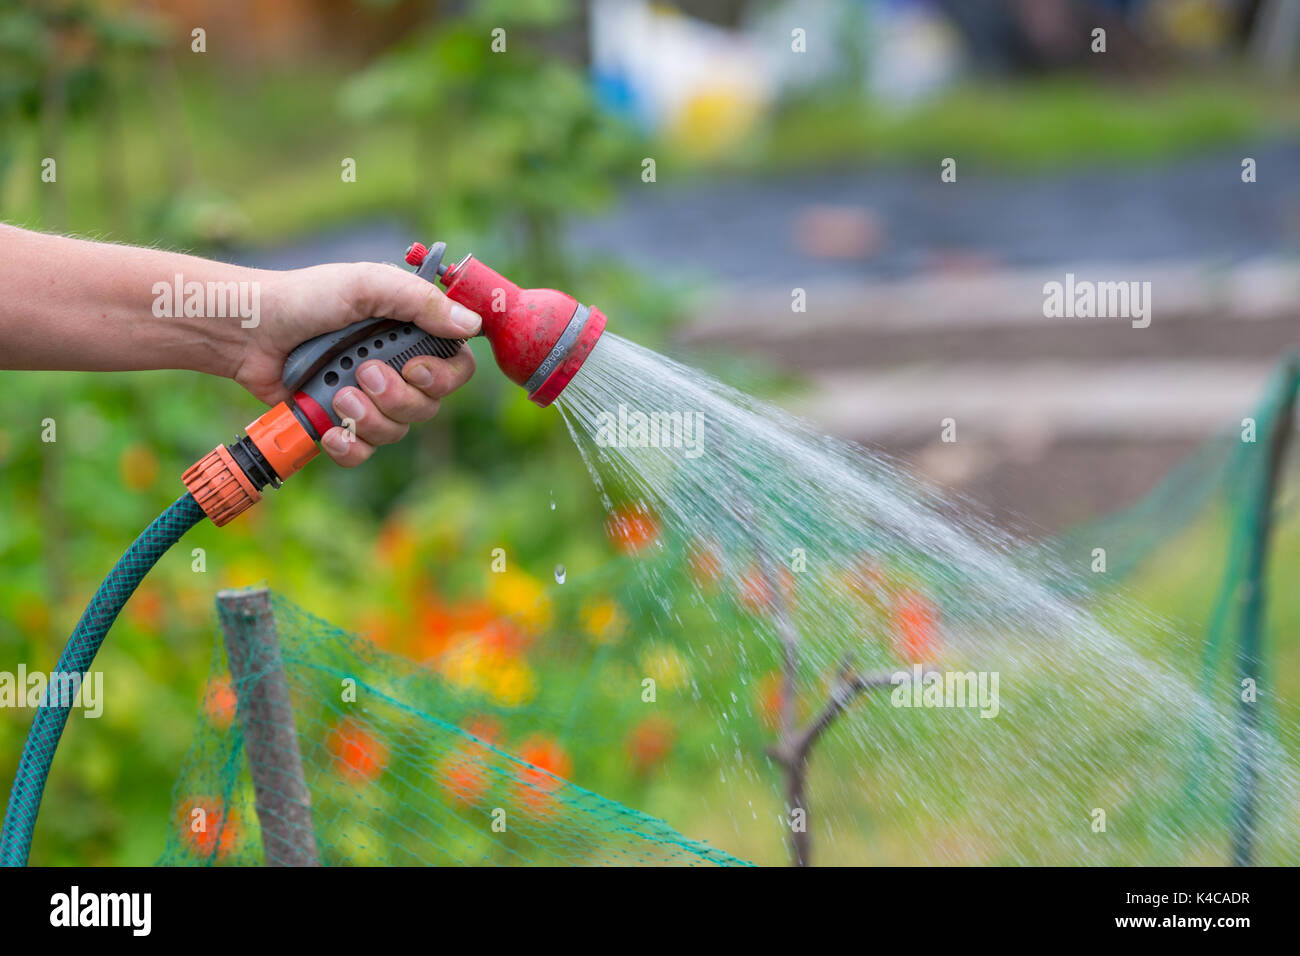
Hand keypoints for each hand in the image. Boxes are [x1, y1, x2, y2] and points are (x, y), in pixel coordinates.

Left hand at [240, 262, 480, 466]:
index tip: (415, 370)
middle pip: (428, 406)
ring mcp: (368, 398)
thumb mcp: (367, 285)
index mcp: (408, 334)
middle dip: (397, 397)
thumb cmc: (306, 298)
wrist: (249, 330)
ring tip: (339, 395)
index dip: (444, 377)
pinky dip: (349, 445)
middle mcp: (394, 368)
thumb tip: (471, 325)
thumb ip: (420, 302)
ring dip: (369, 417)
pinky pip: (364, 451)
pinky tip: (330, 429)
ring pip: (397, 431)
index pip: (457, 367)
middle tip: (363, 372)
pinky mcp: (340, 423)